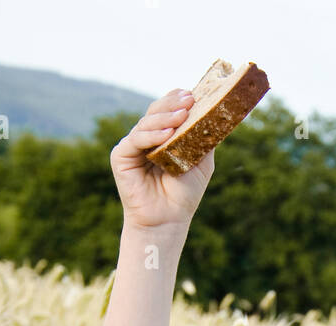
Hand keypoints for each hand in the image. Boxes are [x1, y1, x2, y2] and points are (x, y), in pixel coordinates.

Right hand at [110, 88, 214, 231]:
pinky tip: (166, 134)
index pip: (168, 109)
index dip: (178, 100)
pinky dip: (151, 135)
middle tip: (188, 100)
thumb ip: (203, 137)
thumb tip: (214, 112)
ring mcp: (133, 145)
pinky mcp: (121, 156)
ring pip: (147, 122)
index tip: (193, 94)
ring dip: (165, 117)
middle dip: (173, 104)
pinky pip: (136, 139)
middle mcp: (147, 137)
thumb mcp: (201, 161)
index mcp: (163, 135)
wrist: (168, 220)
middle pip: (157, 110)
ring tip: (181, 116)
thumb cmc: (184, 194)